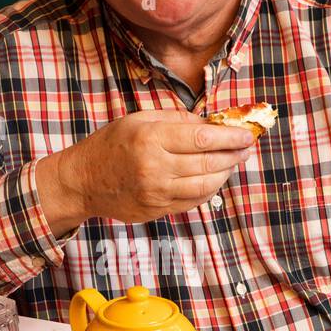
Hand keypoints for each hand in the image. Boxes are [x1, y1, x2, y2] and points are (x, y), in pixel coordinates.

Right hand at [36, 110, 255, 232]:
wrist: (83, 182)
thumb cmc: (110, 145)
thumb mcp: (138, 119)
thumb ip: (175, 119)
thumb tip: (209, 124)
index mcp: (151, 138)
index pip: (202, 138)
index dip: (230, 137)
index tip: (246, 133)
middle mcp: (155, 167)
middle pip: (208, 162)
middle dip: (234, 154)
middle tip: (247, 147)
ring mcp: (157, 193)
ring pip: (205, 186)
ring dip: (226, 173)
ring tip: (234, 162)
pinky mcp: (157, 210)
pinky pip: (193, 202)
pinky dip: (210, 190)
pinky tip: (215, 178)